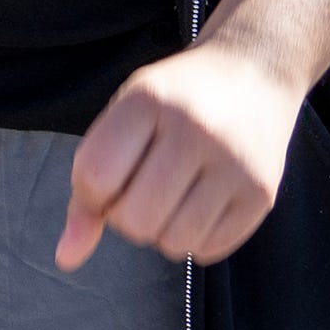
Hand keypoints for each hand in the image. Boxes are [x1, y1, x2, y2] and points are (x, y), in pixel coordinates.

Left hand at [60, 39, 299, 268]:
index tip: (108, 179)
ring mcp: (234, 163)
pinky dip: (195, 240)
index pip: (96, 177)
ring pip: (173, 243)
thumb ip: (88, 186)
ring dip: (162, 231)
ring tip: (173, 196)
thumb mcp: (123, 119)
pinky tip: (202, 203)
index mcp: (148, 99)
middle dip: (126, 217)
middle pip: (134, 220)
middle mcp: (194, 129)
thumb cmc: (172, 102)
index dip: (91, 193)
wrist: (254, 72)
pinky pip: (208, 252)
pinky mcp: (262, 194)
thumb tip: (66, 258)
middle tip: (142, 189)